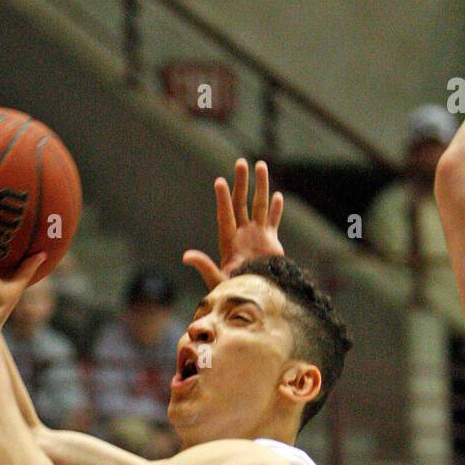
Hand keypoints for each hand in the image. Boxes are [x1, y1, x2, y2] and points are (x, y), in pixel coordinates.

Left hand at [184, 158, 284, 289]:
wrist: (255, 301)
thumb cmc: (233, 294)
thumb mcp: (217, 280)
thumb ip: (204, 266)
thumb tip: (186, 256)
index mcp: (229, 243)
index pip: (225, 216)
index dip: (223, 200)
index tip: (220, 182)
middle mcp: (242, 235)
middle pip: (241, 203)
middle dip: (241, 183)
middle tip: (241, 163)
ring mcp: (257, 237)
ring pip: (259, 206)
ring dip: (261, 186)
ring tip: (261, 165)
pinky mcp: (271, 243)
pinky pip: (273, 222)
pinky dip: (276, 210)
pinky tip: (278, 195)